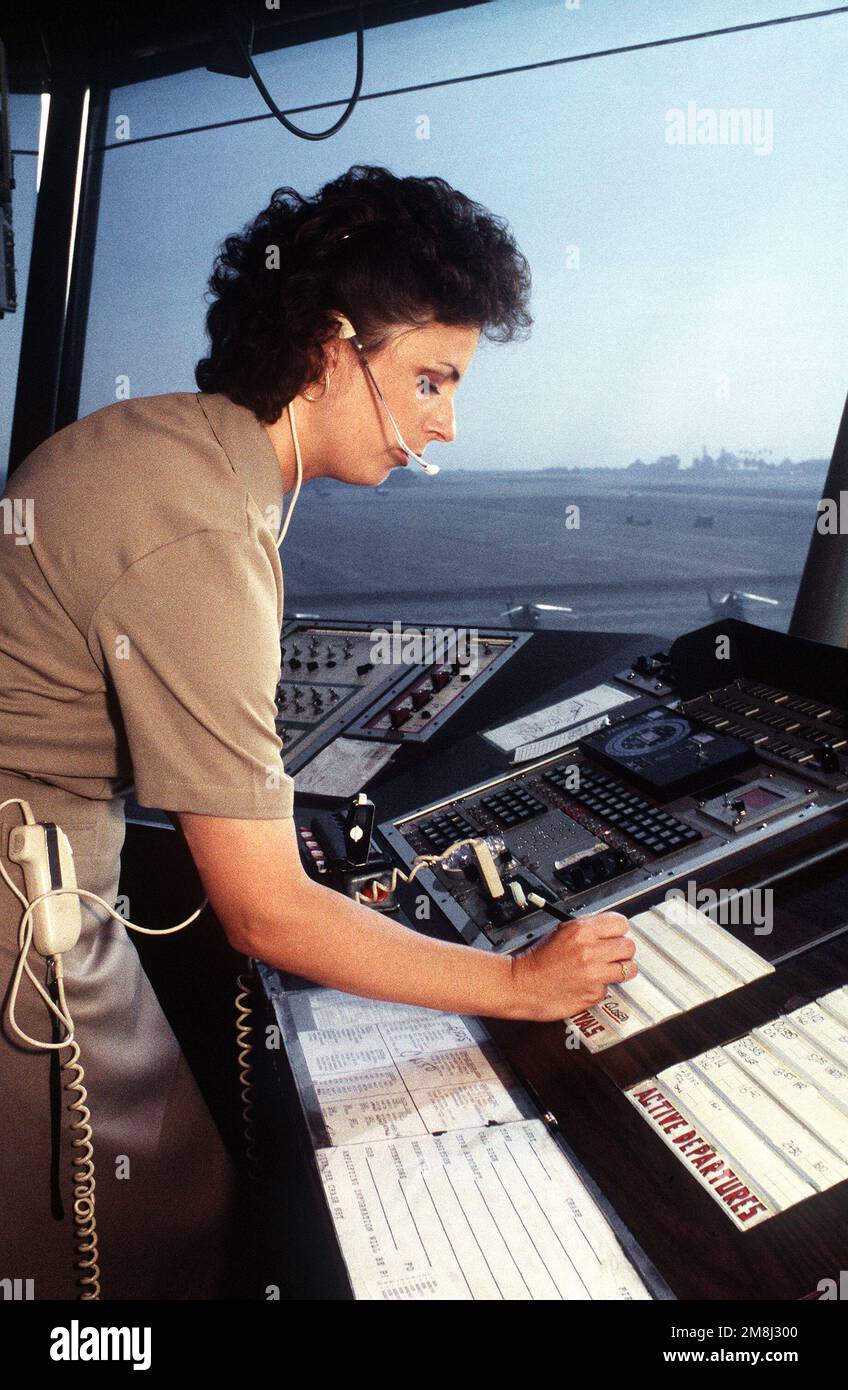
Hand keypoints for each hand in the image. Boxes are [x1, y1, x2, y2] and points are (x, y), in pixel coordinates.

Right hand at [510, 911, 636, 1021]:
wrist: (522, 984)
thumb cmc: (538, 959)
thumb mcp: (561, 931)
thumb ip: (587, 929)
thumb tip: (609, 929)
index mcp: (582, 930)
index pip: (621, 923)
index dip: (618, 930)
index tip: (615, 935)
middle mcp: (590, 951)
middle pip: (629, 946)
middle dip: (622, 950)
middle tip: (613, 954)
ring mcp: (594, 974)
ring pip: (629, 968)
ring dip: (620, 969)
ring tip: (607, 969)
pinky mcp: (593, 994)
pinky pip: (610, 987)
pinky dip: (601, 986)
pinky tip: (588, 983)